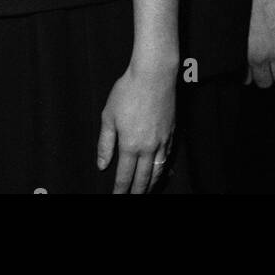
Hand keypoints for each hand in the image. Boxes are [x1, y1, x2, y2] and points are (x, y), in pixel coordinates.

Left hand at [97, 64, 174, 193]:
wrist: (154, 75)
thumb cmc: (127, 92)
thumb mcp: (108, 116)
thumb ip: (105, 143)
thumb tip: (102, 165)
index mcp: (130, 145)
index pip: (125, 176)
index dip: (120, 189)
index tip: (117, 196)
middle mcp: (148, 148)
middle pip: (143, 179)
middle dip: (137, 192)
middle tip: (132, 198)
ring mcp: (163, 142)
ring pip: (158, 172)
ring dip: (151, 184)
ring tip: (147, 191)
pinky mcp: (172, 133)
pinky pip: (168, 158)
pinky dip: (163, 170)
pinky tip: (160, 171)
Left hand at [246, 0, 274, 87]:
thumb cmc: (252, 1)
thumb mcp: (241, 26)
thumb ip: (244, 44)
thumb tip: (245, 56)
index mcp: (246, 50)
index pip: (249, 77)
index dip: (252, 76)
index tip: (253, 74)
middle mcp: (263, 55)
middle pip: (265, 81)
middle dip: (266, 77)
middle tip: (267, 70)